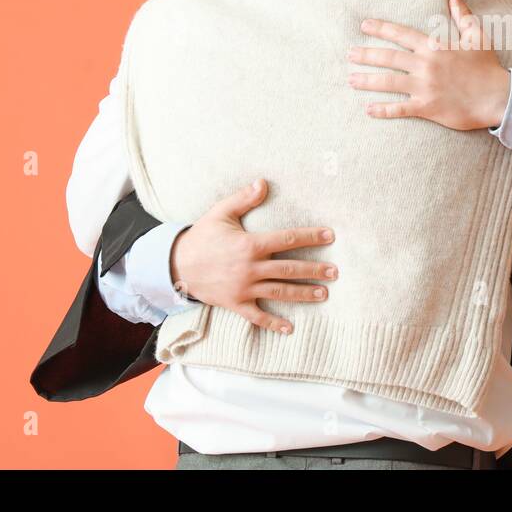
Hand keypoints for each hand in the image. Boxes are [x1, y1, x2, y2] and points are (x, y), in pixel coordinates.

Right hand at [169, 179, 336, 334]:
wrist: (176, 265)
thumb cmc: (202, 236)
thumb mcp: (221, 213)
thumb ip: (244, 198)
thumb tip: (264, 182)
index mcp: (250, 244)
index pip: (288, 239)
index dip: (311, 237)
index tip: (330, 236)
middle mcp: (250, 268)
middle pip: (289, 269)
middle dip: (314, 270)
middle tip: (335, 272)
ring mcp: (243, 288)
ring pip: (280, 292)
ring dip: (303, 294)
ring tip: (324, 294)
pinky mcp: (235, 303)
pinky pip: (257, 317)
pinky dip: (273, 324)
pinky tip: (290, 329)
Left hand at [347, 0, 510, 130]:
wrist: (499, 97)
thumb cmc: (488, 67)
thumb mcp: (477, 36)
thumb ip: (463, 15)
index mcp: (434, 47)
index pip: (401, 34)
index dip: (381, 29)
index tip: (364, 26)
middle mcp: (425, 65)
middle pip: (388, 58)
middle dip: (366, 55)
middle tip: (349, 54)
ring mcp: (424, 87)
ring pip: (388, 82)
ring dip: (367, 81)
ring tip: (351, 79)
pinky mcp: (427, 108)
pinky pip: (400, 109)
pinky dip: (383, 110)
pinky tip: (368, 110)